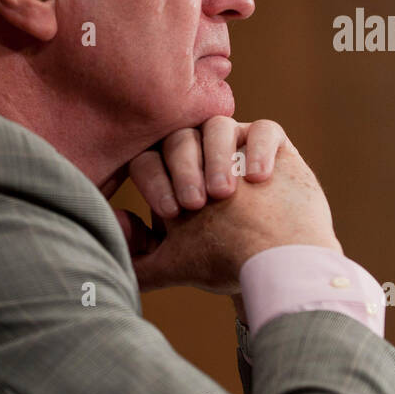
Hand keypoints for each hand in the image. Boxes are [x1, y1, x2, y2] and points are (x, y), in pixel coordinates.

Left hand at [119, 136, 341, 294]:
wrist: (278, 267)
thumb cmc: (223, 262)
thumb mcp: (173, 265)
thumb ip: (135, 254)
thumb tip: (115, 221)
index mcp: (169, 176)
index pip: (148, 161)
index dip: (155, 181)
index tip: (172, 212)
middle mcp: (199, 153)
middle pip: (178, 139)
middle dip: (184, 170)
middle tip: (197, 203)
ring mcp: (236, 146)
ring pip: (217, 126)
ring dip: (217, 156)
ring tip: (225, 192)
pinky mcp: (273, 146)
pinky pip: (264, 129)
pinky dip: (259, 147)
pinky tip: (258, 177)